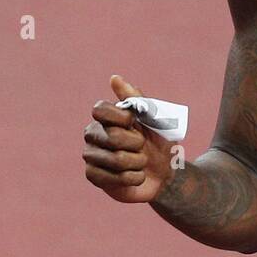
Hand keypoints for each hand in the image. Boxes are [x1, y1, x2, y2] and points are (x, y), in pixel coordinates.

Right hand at [84, 74, 174, 203]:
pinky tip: (135, 176)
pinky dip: (134, 178)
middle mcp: (92, 133)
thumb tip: (114, 78)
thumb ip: (136, 99)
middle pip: (112, 137)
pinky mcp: (93, 176)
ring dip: (138, 163)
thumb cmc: (159, 143)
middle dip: (137, 144)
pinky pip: (115, 178)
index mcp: (105, 116)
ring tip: (140, 163)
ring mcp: (90, 154)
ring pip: (116, 159)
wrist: (165, 173)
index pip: (100, 110)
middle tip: (142, 147)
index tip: (135, 122)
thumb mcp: (154, 118)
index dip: (122, 118)